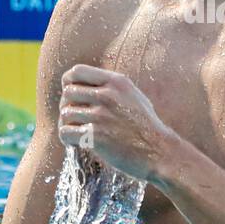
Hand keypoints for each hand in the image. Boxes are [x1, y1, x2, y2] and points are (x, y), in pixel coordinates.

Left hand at [58, 64, 175, 183]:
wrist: (159, 152)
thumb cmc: (147, 126)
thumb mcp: (134, 96)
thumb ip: (112, 87)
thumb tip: (87, 83)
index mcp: (116, 82)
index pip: (76, 71)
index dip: (69, 83)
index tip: (73, 96)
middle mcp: (107, 95)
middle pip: (68, 93)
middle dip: (67, 106)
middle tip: (75, 119)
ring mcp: (100, 116)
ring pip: (65, 113)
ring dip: (68, 124)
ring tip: (76, 133)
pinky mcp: (95, 136)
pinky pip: (65, 132)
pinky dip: (68, 139)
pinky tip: (77, 143)